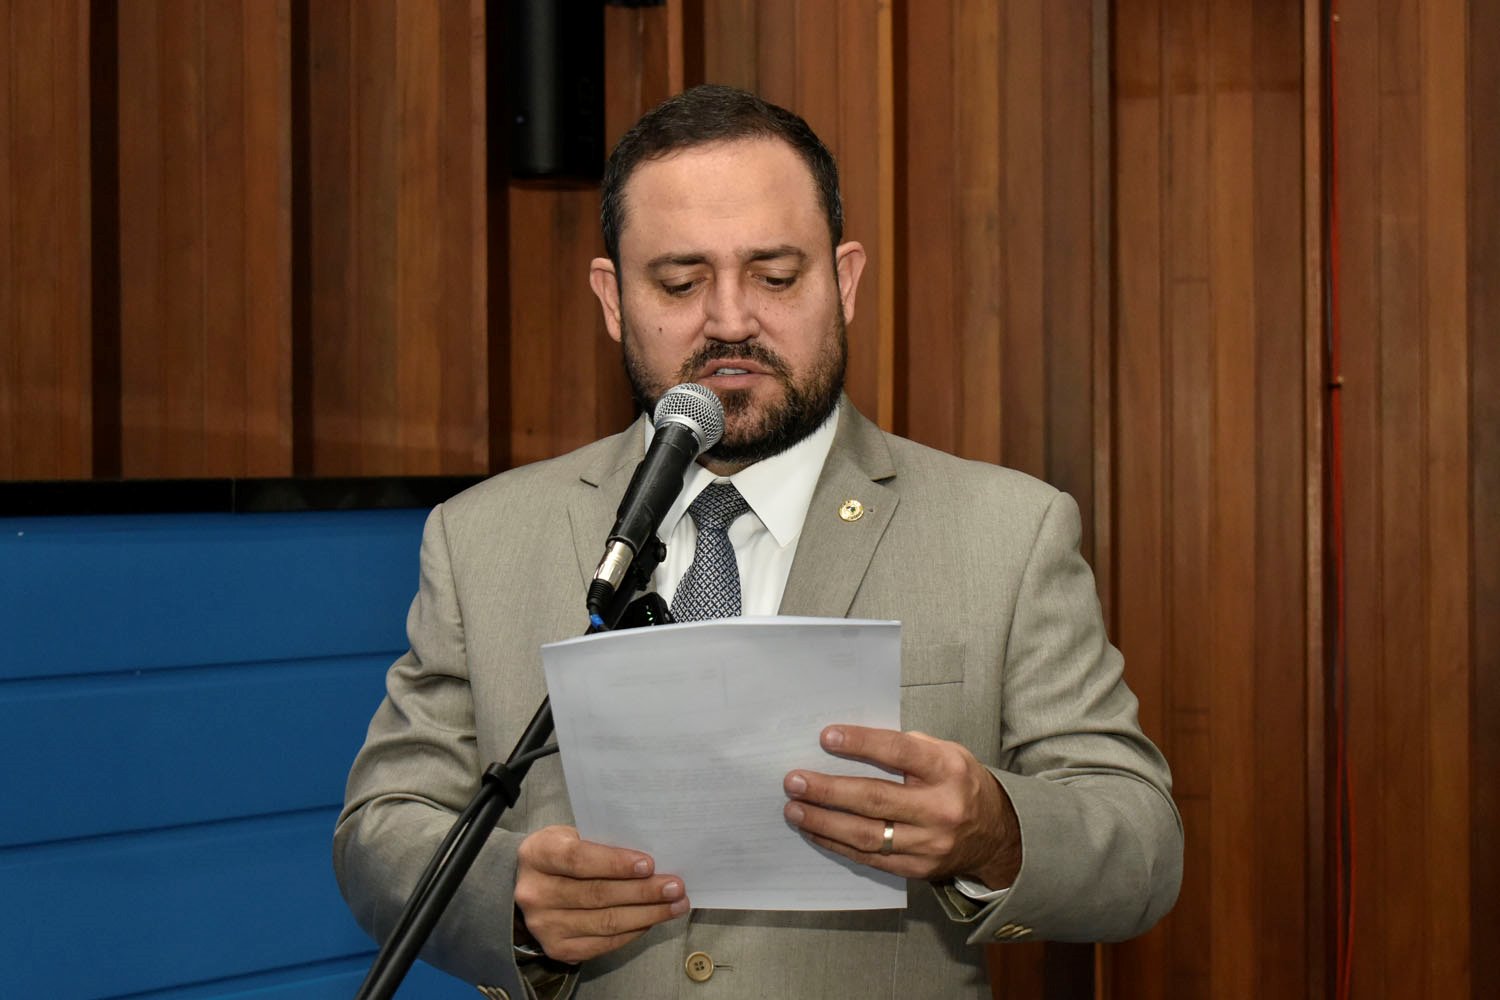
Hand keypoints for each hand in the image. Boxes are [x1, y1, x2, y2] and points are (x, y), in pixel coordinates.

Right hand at [513, 825, 689, 963]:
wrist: (529, 887)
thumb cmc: (562, 854)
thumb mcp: (573, 836)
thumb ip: (602, 844)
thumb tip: (650, 861)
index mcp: (537, 854)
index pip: (578, 859)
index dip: (615, 863)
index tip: (649, 865)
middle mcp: (535, 893)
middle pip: (597, 894)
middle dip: (642, 891)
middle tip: (675, 887)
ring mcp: (544, 925)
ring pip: (605, 922)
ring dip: (647, 914)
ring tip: (675, 905)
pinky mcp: (557, 949)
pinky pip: (603, 943)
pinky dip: (633, 932)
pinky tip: (652, 920)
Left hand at [782, 726, 1021, 888]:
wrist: (996, 834)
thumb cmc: (960, 784)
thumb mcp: (947, 753)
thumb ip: (907, 748)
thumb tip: (852, 743)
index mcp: (948, 770)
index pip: (899, 752)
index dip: (861, 744)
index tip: (826, 737)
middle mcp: (940, 808)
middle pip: (875, 799)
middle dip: (828, 790)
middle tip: (794, 781)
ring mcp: (929, 843)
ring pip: (867, 835)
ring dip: (824, 823)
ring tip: (794, 810)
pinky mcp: (918, 869)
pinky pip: (870, 858)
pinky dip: (838, 845)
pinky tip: (815, 832)